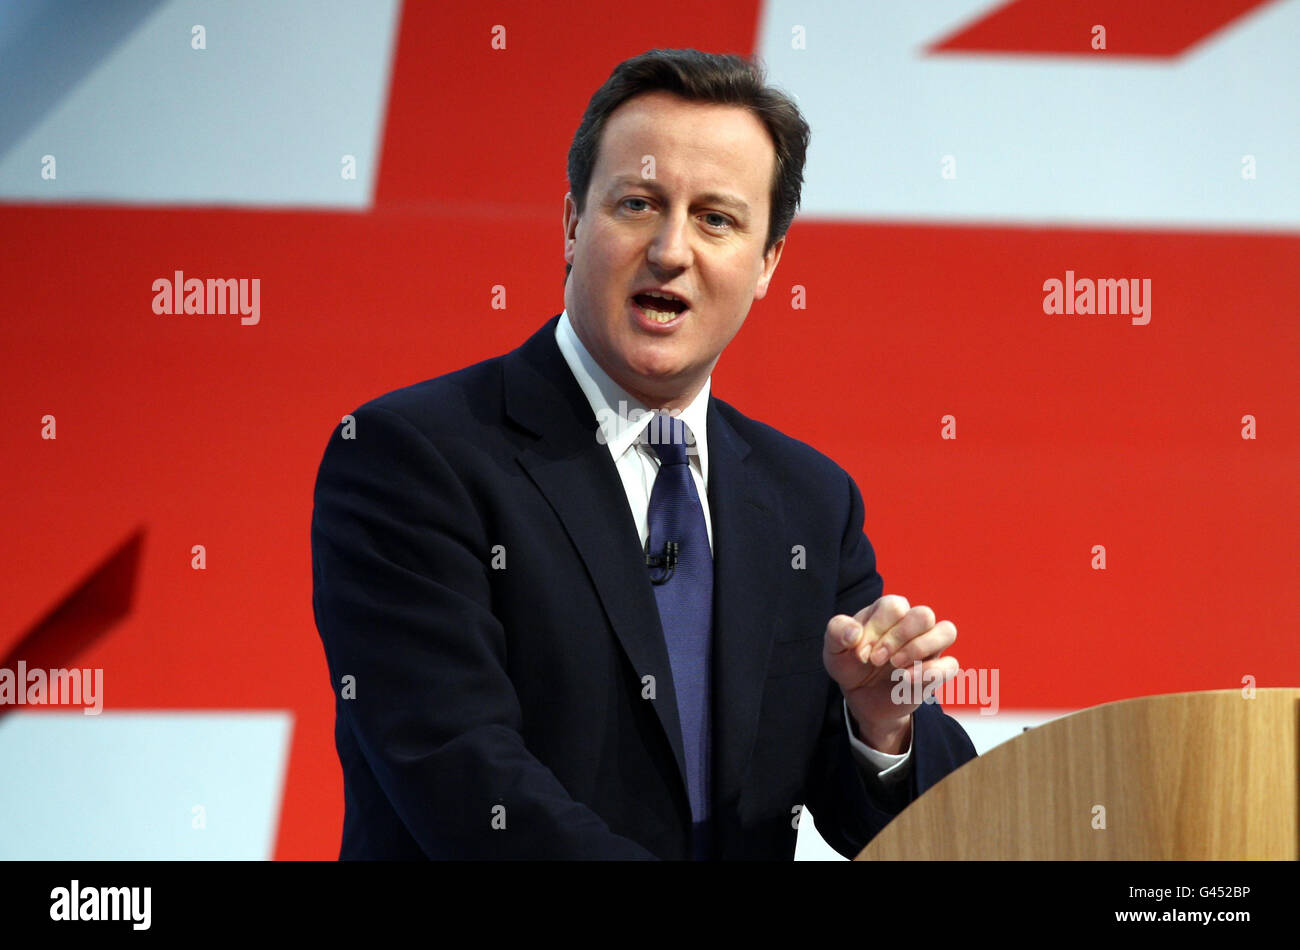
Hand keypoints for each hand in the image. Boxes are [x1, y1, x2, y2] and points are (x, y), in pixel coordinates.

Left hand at [822, 595, 959, 753]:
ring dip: (919, 649)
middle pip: (923, 614)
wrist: (860, 697)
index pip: (894, 606)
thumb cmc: (850, 664)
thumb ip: (837, 631)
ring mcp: (928, 646)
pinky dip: (931, 672)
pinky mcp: (937, 670)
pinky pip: (951, 664)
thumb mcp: (834, 649)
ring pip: (946, 631)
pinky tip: (905, 680)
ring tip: (895, 666)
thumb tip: (854, 632)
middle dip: (898, 638)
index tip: (860, 653)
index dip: (877, 629)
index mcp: (888, 611)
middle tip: (876, 660)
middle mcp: (912, 623)